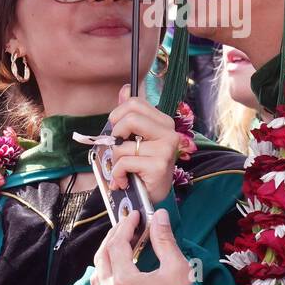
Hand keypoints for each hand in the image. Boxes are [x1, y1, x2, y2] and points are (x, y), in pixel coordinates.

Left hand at [90, 208, 192, 284]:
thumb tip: (158, 216)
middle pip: (102, 259)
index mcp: (123, 281)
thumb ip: (164, 240)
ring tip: (121, 247)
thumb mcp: (177, 269)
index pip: (116, 245)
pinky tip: (121, 273)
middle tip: (127, 226)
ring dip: (106, 258)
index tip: (136, 215)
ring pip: (98, 278)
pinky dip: (108, 277)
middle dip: (113, 239)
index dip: (125, 226)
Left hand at [106, 84, 182, 203]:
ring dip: (115, 161)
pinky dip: (117, 174)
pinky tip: (124, 181)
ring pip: (122, 145)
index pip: (135, 103)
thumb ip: (129, 114)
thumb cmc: (143, 166)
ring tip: (123, 170)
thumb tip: (125, 88)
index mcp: (163, 122)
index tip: (117, 130)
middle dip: (115, 135)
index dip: (118, 114)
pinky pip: (124, 162)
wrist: (152, 195)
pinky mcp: (158, 166)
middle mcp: (169, 133)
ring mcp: (165, 149)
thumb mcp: (135, 138)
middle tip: (118, 148)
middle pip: (130, 118)